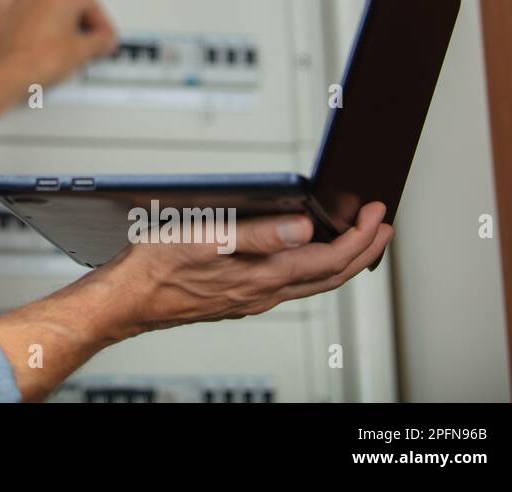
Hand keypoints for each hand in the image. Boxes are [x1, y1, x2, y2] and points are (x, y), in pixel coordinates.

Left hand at [0, 0, 118, 147]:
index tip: (104, 36)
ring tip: (60, 28)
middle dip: (79, 12)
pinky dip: (24, 9)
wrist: (8, 75)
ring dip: (52, 7)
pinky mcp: (1, 12)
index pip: (91, 4)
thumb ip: (100, 41)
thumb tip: (105, 39)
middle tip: (86, 33)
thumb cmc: (38, 62)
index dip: (102, 22)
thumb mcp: (81, 53)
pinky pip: (15, 1)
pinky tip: (30, 21)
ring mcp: (18, 0)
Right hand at [96, 201, 393, 334]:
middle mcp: (263, 292)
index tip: (378, 214)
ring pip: (313, 284)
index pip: (328, 258)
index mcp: (262, 276)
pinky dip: (313, 271)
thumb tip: (306, 228)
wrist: (128, 299)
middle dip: (363, 250)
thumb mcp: (207, 237)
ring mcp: (252, 299)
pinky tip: (305, 259)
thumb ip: (259, 234)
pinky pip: (291, 287)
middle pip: (330, 276)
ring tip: (356, 242)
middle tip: (383, 227)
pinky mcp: (238, 299)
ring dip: (342, 262)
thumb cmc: (157, 266)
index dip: (360, 236)